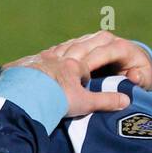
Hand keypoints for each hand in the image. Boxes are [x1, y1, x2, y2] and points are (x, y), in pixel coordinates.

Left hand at [3, 51, 130, 117]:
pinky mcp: (25, 63)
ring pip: (55, 50)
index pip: (86, 65)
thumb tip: (126, 100)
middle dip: (81, 52)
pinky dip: (41, 57)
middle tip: (85, 54)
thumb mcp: (85, 102)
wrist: (25, 97)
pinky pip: (36, 57)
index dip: (88, 74)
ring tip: (65, 54)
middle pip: (73, 50)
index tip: (87, 82)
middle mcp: (58, 57)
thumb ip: (106, 100)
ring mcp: (40, 58)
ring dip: (62, 51)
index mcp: (74, 65)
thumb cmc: (57, 99)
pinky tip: (40, 61)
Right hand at [40, 32, 151, 89]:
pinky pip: (69, 46)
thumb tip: (133, 75)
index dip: (92, 62)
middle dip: (74, 57)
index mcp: (121, 46)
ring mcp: (94, 39)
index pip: (104, 52)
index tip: (80, 75)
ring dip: (64, 55)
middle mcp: (106, 39)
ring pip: (75, 44)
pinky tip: (50, 64)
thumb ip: (140, 78)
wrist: (136, 63)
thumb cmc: (140, 74)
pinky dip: (60, 54)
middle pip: (86, 44)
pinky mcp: (84, 43)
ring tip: (52, 69)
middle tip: (62, 72)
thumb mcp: (145, 78)